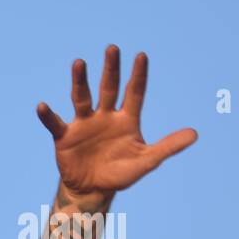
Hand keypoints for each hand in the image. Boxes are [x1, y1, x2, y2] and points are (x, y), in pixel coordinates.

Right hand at [37, 45, 196, 198]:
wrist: (91, 189)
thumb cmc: (120, 174)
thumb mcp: (147, 161)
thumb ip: (168, 147)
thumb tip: (195, 134)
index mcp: (126, 119)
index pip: (134, 92)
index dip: (138, 75)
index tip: (142, 56)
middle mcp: (105, 116)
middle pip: (108, 87)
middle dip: (111, 68)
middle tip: (113, 48)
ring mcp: (84, 124)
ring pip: (82, 98)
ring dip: (80, 81)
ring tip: (79, 63)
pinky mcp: (65, 136)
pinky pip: (55, 123)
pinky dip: (48, 116)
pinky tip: (43, 106)